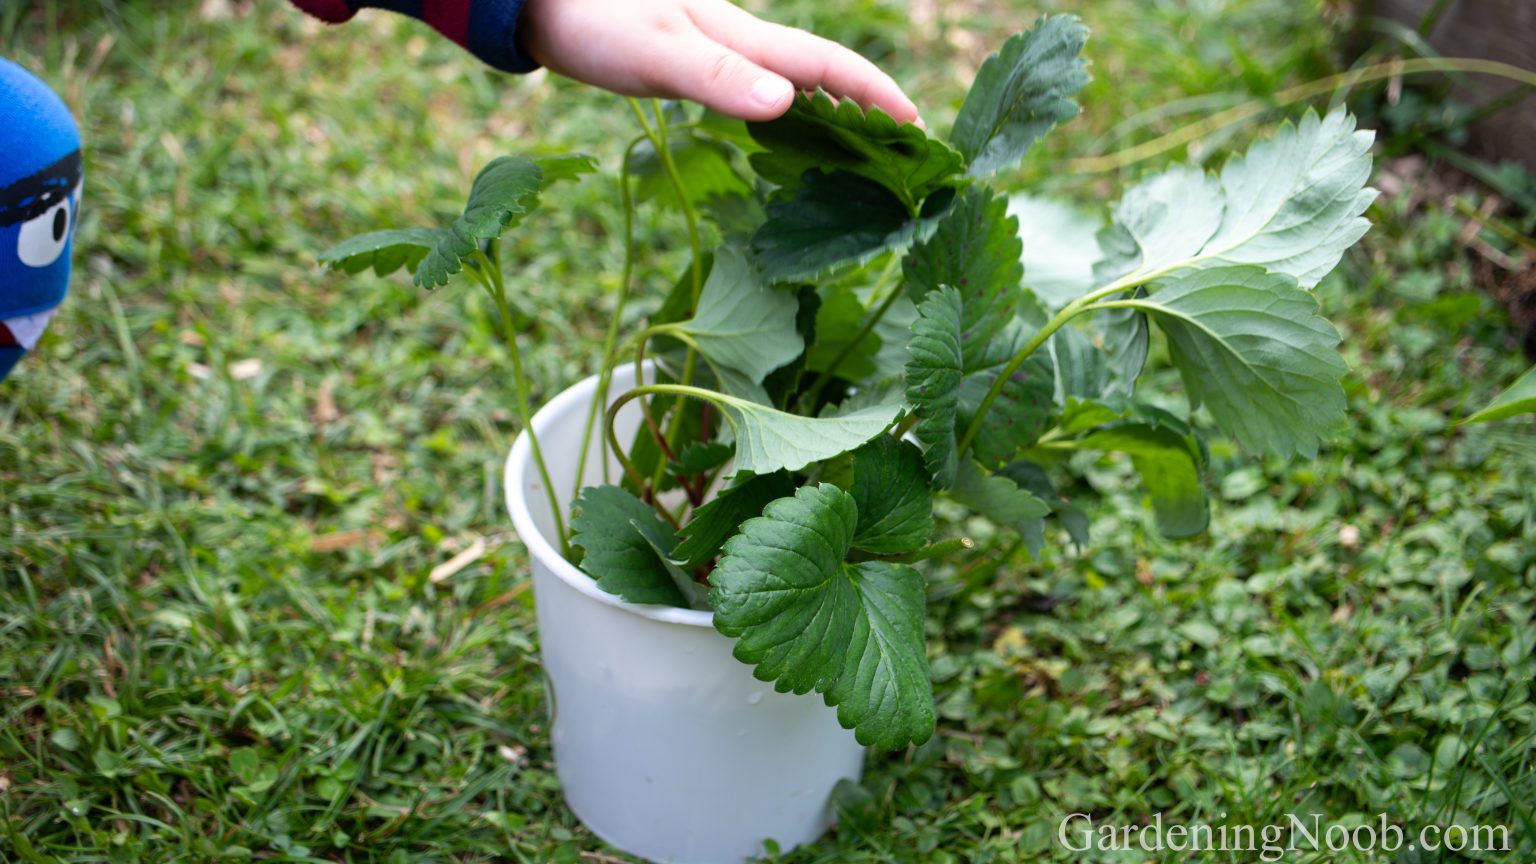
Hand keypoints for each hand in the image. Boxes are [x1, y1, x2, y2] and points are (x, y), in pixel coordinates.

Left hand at [518, 0, 919, 123]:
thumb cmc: (590, 19)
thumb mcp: (654, 53)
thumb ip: (717, 78)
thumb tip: (786, 105)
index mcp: (740, 38)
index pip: (826, 65)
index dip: (875, 95)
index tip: (919, 127)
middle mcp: (735, 39)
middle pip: (816, 71)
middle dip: (864, 105)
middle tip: (904, 149)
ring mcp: (710, 46)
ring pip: (787, 78)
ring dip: (827, 110)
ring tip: (857, 150)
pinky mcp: (683, 56)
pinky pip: (753, 86)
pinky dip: (781, 110)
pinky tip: (776, 130)